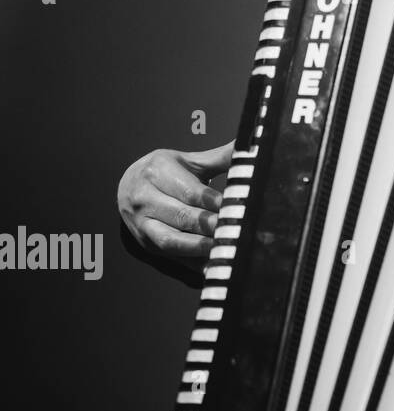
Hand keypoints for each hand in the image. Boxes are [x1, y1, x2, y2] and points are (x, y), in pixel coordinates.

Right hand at [117, 142, 232, 261]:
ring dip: (197, 246)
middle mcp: (144, 197)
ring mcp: (141, 223)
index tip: (231, 206)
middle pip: (180, 215)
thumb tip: (247, 146)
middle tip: (231, 227)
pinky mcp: (145, 242)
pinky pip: (170, 255)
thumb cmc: (164, 172)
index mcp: (156, 171)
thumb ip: (220, 157)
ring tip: (221, 246)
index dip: (212, 200)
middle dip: (208, 224)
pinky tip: (210, 264)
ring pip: (169, 238)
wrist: (128, 184)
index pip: (188, 190)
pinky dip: (190, 262)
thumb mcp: (188, 160)